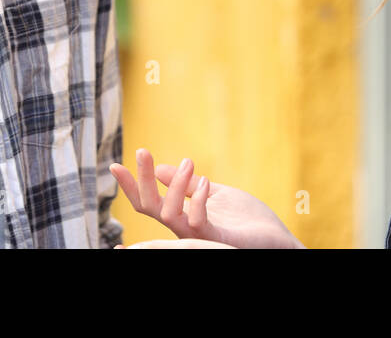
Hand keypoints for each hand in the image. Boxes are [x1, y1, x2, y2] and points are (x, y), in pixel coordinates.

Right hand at [110, 148, 304, 249]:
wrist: (276, 238)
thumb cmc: (247, 219)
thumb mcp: (213, 193)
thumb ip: (188, 185)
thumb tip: (161, 169)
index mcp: (182, 217)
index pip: (148, 203)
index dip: (130, 186)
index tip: (114, 164)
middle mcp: (185, 229)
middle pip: (150, 208)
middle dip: (141, 180)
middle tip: (142, 151)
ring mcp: (200, 236)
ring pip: (168, 215)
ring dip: (175, 185)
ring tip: (190, 163)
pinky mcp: (218, 239)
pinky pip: (198, 223)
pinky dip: (196, 200)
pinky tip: (203, 182)